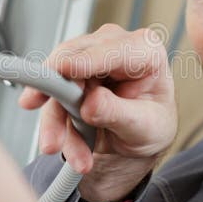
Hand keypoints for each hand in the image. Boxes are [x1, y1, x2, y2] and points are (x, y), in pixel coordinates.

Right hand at [19, 23, 176, 201]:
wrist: (140, 137)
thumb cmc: (151, 125)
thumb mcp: (144, 127)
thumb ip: (117, 113)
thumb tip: (91, 102)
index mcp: (145, 51)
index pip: (110, 51)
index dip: (83, 61)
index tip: (61, 71)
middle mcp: (114, 46)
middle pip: (72, 60)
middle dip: (60, 99)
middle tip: (55, 135)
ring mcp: (89, 58)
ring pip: (55, 81)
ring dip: (56, 122)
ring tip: (75, 155)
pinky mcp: (69, 75)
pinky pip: (51, 96)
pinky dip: (55, 124)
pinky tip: (68, 146)